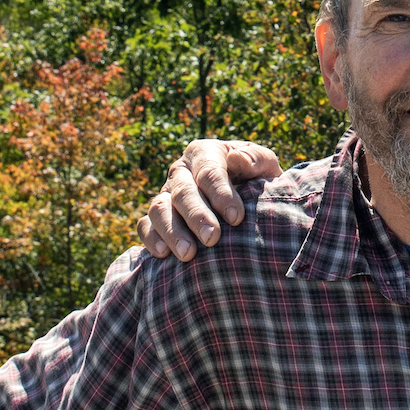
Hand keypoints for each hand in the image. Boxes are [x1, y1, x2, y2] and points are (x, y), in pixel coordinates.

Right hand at [135, 139, 283, 260]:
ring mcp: (165, 194)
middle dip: (197, 215)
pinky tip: (163, 255)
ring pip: (159, 209)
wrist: (243, 201)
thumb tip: (238, 159)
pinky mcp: (155, 218)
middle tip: (212, 238)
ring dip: (172, 231)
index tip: (236, 217)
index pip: (209, 171)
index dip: (221, 194)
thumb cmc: (255, 181)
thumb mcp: (264, 166)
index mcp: (205, 154)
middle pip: (183, 192)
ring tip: (188, 254)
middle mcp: (181, 171)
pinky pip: (145, 226)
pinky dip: (151, 239)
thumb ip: (257, 159)